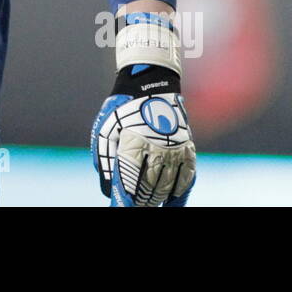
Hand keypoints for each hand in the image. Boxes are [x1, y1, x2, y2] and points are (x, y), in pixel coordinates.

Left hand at [91, 63, 196, 205]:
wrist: (150, 83)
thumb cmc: (121, 109)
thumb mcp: (104, 131)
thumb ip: (104, 161)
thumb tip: (109, 190)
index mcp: (134, 146)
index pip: (130, 186)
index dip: (125, 202)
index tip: (121, 208)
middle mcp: (158, 151)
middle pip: (149, 190)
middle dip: (139, 201)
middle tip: (131, 204)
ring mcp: (175, 151)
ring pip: (166, 187)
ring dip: (155, 198)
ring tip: (146, 202)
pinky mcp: (187, 150)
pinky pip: (187, 180)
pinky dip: (179, 196)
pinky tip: (171, 205)